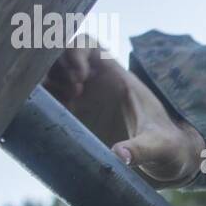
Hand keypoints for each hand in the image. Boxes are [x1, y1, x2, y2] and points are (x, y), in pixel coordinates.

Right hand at [43, 37, 205, 188]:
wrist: (163, 160)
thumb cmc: (166, 146)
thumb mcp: (158, 147)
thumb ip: (141, 149)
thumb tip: (119, 156)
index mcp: (115, 76)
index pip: (87, 45)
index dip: (75, 50)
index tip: (80, 76)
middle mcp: (93, 82)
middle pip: (59, 56)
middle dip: (56, 67)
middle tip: (73, 93)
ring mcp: (78, 98)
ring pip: (47, 76)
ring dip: (47, 84)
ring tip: (68, 105)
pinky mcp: (70, 117)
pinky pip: (45, 100)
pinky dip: (39, 102)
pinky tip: (53, 117)